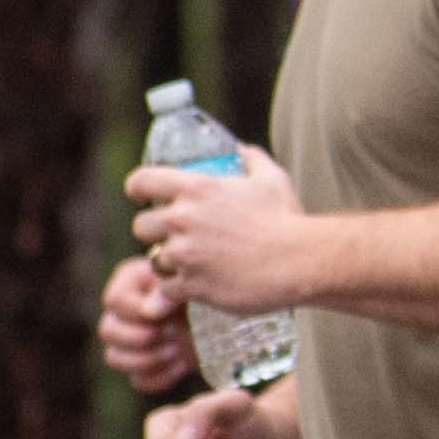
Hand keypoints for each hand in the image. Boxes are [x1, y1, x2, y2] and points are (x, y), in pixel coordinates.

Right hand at [96, 250, 195, 394]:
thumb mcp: (190, 282)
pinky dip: (159, 378)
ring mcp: (130, 342)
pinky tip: (181, 366)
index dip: (134, 312)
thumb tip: (150, 311)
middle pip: (107, 331)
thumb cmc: (209, 290)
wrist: (229, 314)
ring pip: (113, 358)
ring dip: (147, 360)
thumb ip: (168, 289)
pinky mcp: (145, 366)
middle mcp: (124, 312)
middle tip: (170, 335)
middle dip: (140, 338)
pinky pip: (137, 381)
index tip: (162, 315)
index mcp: (131, 282)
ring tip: (175, 351)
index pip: (113, 300)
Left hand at [124, 156, 322, 324]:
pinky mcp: (191, 285)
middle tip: (173, 237)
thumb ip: (251, 159)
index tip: (141, 197)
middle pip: (141, 226)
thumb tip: (240, 150)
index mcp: (196, 189)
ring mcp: (184, 255)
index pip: (142, 181)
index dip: (138, 189)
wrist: (300, 262)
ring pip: (154, 259)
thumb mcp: (270, 179)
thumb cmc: (286, 219)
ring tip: (188, 263)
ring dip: (167, 262)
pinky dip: (178, 288)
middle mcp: (183, 220)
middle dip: (154, 232)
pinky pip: (167, 288)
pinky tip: (195, 285)